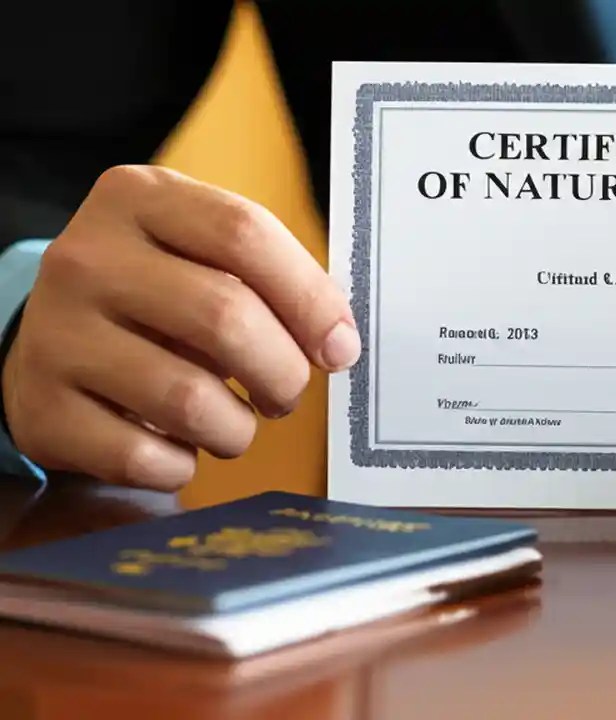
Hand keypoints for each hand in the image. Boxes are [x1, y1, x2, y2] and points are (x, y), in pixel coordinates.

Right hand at [1, 166, 357, 489]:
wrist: (53, 342)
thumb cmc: (159, 298)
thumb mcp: (203, 257)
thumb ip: (274, 280)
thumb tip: (338, 342)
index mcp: (137, 199)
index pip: (244, 233)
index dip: (310, 297)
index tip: (340, 346)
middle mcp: (86, 257)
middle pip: (224, 315)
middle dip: (282, 371)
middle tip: (287, 393)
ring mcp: (56, 332)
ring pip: (189, 398)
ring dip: (236, 428)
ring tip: (234, 423)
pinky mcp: (42, 407)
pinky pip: (143, 456)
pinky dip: (181, 465)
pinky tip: (178, 446)